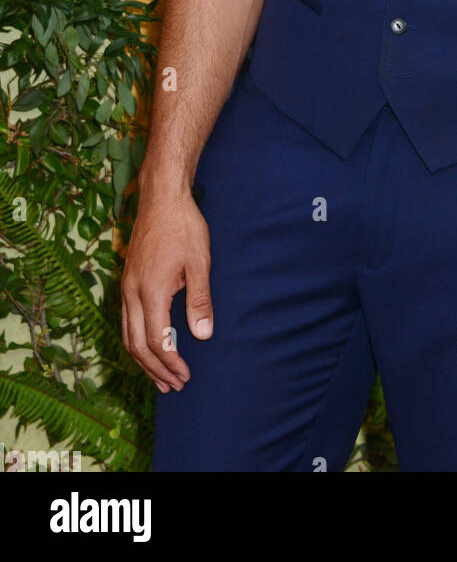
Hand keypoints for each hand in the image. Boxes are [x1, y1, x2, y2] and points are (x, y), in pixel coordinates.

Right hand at [121, 187, 212, 392]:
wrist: (161, 199)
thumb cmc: (183, 227)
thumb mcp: (200, 262)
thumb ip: (200, 300)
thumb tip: (203, 335)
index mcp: (151, 291)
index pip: (157, 341)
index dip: (171, 363)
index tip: (185, 377)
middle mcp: (132, 293)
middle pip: (137, 345)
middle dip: (155, 370)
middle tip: (175, 386)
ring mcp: (126, 287)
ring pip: (127, 335)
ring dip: (143, 360)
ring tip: (160, 378)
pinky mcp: (126, 281)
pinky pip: (126, 321)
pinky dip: (136, 341)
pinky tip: (148, 347)